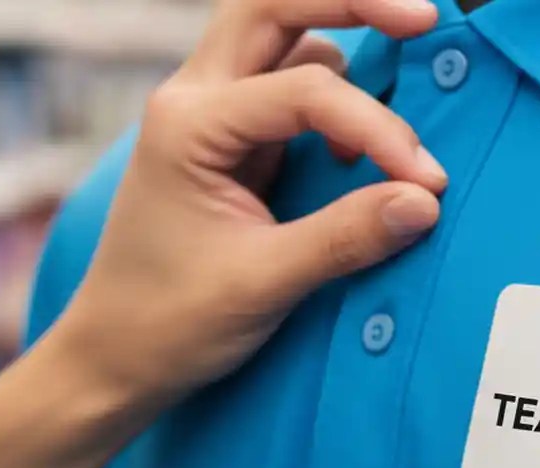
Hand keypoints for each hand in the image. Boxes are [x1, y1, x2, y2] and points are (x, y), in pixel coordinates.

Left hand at [49, 0, 446, 411]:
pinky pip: (285, 85)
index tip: (425, 183)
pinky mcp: (227, 141)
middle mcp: (192, 100)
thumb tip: (424, 200)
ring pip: (279, 34)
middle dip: (352, 0)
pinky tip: (356, 148)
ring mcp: (207, 115)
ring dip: (341, 41)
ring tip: (395, 87)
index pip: (306, 91)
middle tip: (423, 18)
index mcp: (188, 125)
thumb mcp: (263, 283)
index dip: (377, 130)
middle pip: (273, 5)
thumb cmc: (168, 322)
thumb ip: (346, 237)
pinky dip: (330, 94)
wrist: (114, 358)